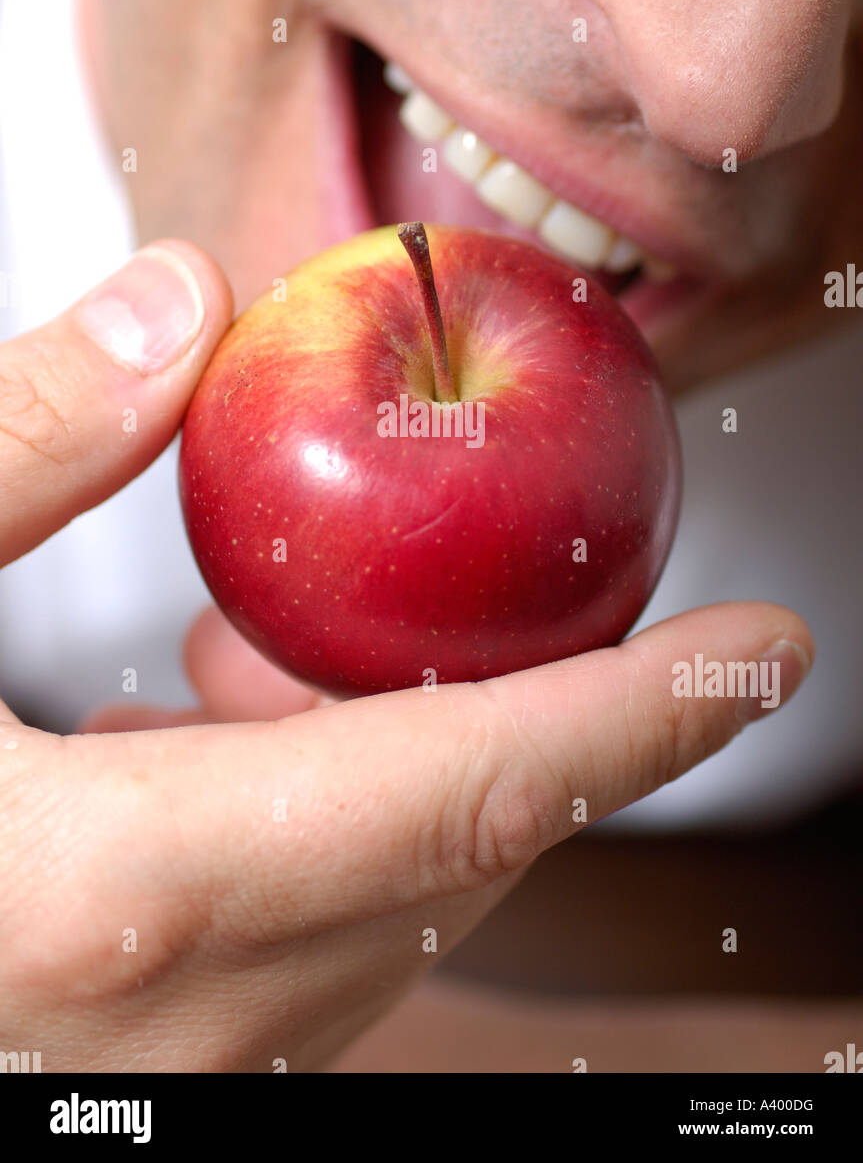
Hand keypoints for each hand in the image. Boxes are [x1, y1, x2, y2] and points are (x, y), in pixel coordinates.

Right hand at [0, 242, 812, 1070]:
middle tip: (574, 609)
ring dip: (422, 785)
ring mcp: (142, 1084)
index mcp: (102, 897)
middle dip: (543, 732)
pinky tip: (242, 746)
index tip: (760, 657)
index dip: (630, 717)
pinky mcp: (115, 1079)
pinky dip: (325, 843)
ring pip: (382, 927)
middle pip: (446, 865)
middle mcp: (155, 1032)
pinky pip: (291, 965)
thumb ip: (16, 434)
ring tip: (356, 653)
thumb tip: (181, 310)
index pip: (452, 791)